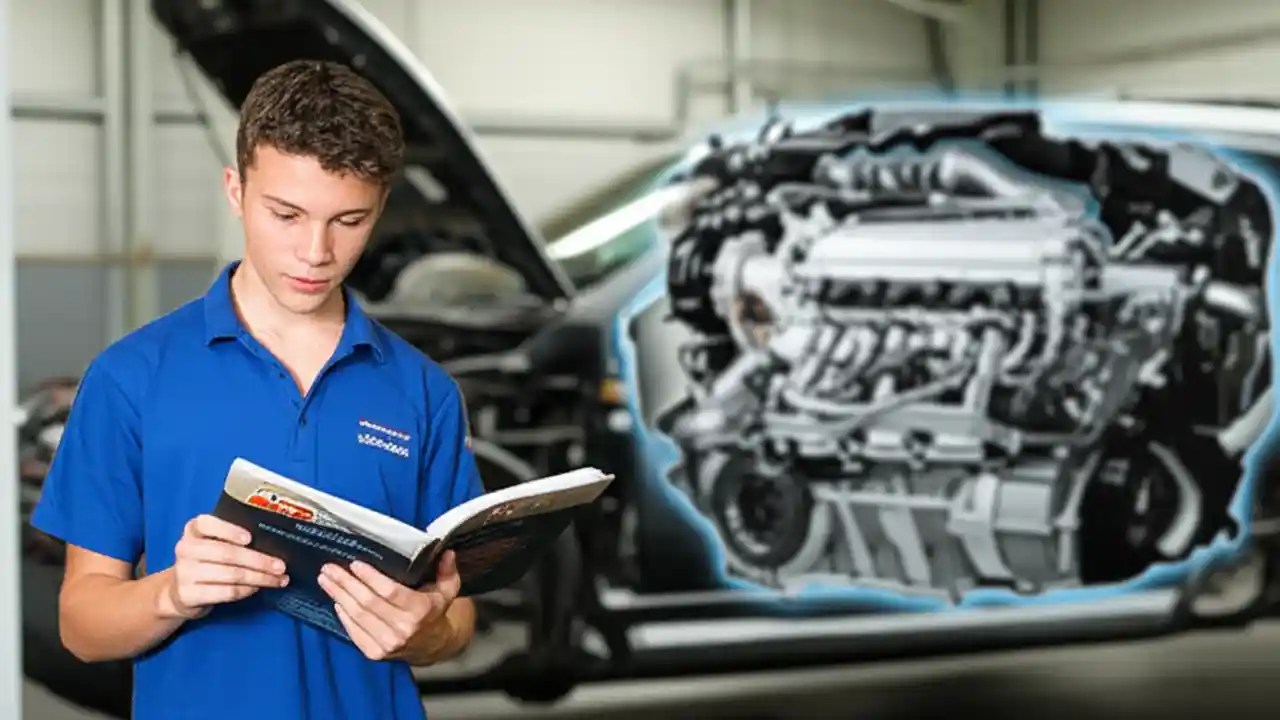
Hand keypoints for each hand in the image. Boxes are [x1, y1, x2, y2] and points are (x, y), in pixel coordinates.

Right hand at [159, 514, 288, 619]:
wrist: (179, 590)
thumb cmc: (206, 562)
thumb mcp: (211, 543)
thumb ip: (232, 539)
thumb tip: (271, 542)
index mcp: (193, 530)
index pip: (206, 524)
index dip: (229, 530)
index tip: (250, 538)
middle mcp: (186, 549)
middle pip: (227, 553)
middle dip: (259, 561)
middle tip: (280, 566)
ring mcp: (185, 573)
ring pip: (231, 574)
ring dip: (259, 578)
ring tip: (277, 580)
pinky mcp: (189, 595)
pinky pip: (226, 592)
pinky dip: (246, 590)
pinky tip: (257, 588)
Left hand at [318, 550, 461, 660]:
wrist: (432, 645)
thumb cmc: (434, 611)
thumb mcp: (447, 590)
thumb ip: (447, 570)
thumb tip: (446, 551)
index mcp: (421, 610)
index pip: (390, 592)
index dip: (370, 578)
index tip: (354, 564)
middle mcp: (404, 629)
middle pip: (368, 603)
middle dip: (346, 583)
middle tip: (329, 568)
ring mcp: (388, 643)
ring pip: (357, 616)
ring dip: (339, 596)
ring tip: (326, 580)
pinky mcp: (376, 653)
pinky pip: (354, 632)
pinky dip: (343, 616)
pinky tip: (337, 601)